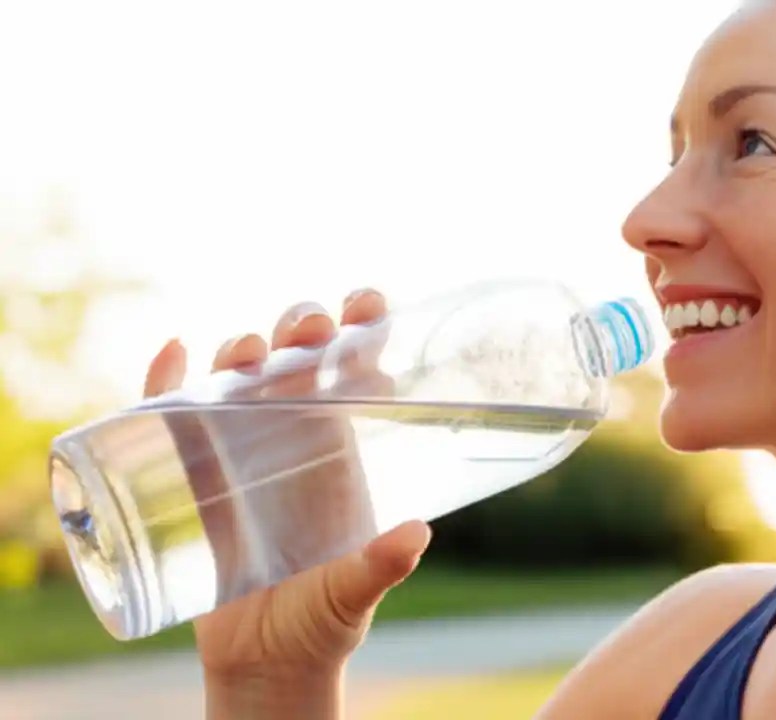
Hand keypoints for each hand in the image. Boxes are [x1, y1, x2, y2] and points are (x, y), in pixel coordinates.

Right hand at [143, 289, 430, 681]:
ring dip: (242, 349)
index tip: (369, 303)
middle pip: (298, 361)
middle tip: (312, 329)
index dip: (364, 330)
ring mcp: (240, 452)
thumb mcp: (354, 592)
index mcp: (346, 451)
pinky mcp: (190, 475)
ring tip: (248, 351)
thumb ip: (380, 566)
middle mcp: (296, 440)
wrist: (265, 664)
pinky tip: (172, 352)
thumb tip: (413, 536)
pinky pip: (170, 416)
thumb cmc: (322, 622)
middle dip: (304, 329)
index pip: (358, 373)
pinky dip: (165, 379)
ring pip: (238, 378)